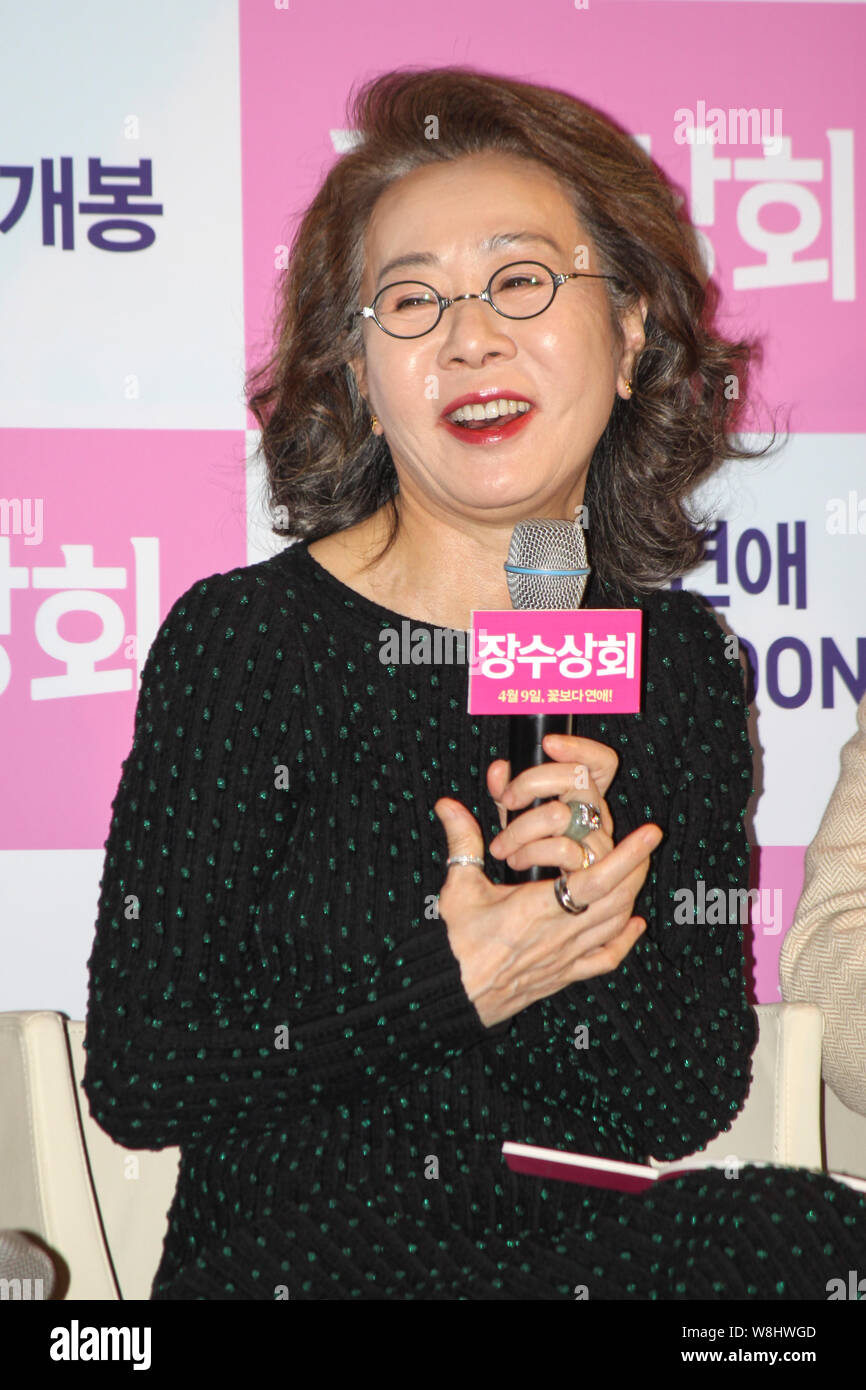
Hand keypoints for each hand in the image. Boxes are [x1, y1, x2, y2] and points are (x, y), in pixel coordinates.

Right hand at [433, 734, 663, 1027]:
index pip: (597, 880)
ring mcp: (566, 958)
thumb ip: (462, 843)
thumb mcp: (457, 889)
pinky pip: (604, 960)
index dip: (628, 855)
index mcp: (538, 909)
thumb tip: (448, 804)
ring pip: (615, 925)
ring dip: (631, 896)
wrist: (450, 997)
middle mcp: (560, 934)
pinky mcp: (563, 975)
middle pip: (617, 900)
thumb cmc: (454, 944)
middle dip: (636, 869)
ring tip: (638, 871)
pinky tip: (633, 925)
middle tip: (646, 845)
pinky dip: (624, 941)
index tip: (649, 833)